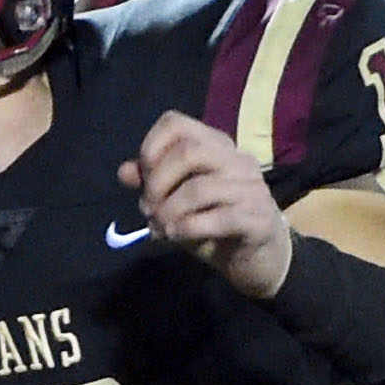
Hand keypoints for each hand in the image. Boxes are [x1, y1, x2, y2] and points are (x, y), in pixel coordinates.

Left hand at [118, 110, 292, 297]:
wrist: (260, 261)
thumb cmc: (216, 228)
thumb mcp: (178, 205)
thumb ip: (153, 185)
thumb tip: (124, 172)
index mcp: (217, 147)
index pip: (176, 123)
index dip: (151, 147)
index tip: (143, 180)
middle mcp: (238, 160)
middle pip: (189, 151)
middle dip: (158, 182)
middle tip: (149, 209)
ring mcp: (252, 188)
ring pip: (200, 187)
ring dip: (170, 211)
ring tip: (160, 228)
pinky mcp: (258, 219)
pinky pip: (219, 218)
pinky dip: (188, 228)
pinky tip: (177, 236)